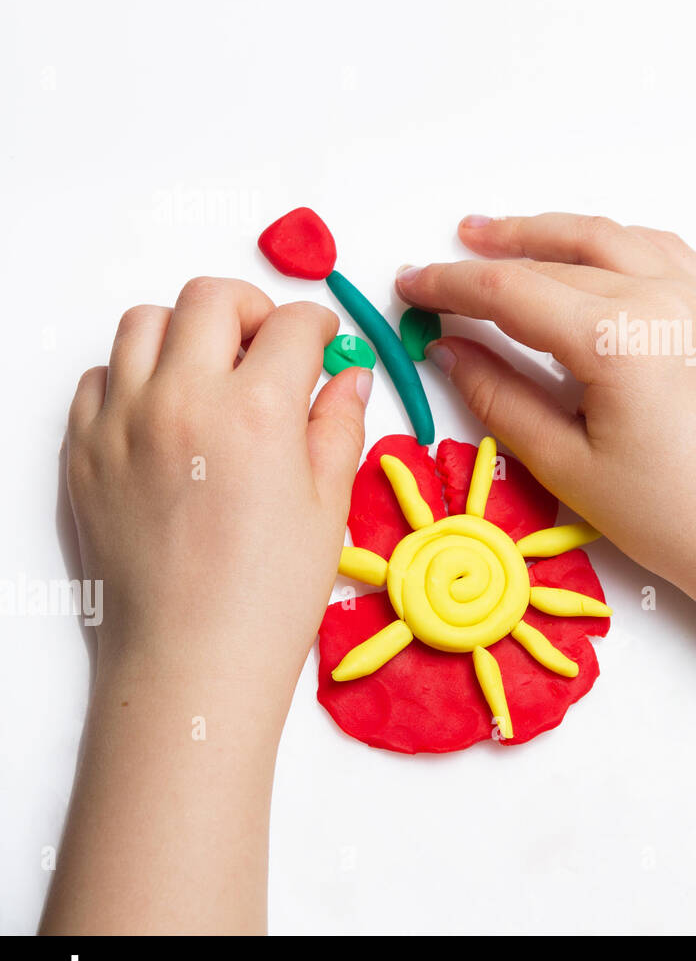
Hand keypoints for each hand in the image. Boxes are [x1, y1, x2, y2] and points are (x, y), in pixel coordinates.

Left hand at [66, 277, 370, 700]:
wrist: (190, 660)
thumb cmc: (266, 597)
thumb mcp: (328, 505)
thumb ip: (337, 426)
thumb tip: (347, 380)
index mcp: (256, 411)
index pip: (293, 326)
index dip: (319, 327)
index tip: (322, 343)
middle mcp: (182, 401)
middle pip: (211, 300)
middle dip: (252, 309)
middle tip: (269, 345)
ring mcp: (123, 423)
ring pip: (144, 323)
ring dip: (186, 332)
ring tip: (211, 371)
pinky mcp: (83, 452)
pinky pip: (98, 378)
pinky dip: (132, 376)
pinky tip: (163, 411)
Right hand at [396, 213, 695, 602]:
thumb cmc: (672, 516)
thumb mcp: (567, 464)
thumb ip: (500, 396)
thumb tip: (451, 349)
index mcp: (618, 338)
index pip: (512, 291)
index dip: (452, 285)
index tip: (413, 285)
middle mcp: (664, 298)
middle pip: (558, 254)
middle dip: (494, 255)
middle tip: (448, 259)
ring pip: (611, 238)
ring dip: (552, 232)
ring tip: (504, 236)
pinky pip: (662, 250)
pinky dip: (614, 242)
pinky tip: (590, 252)